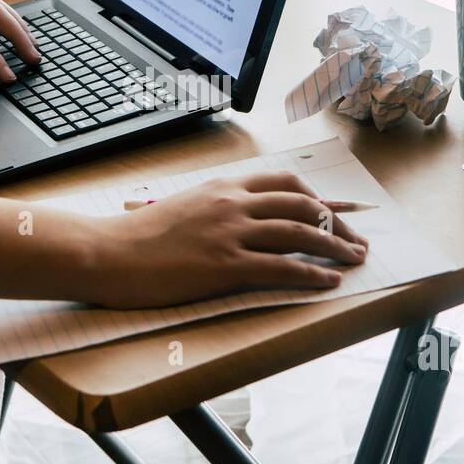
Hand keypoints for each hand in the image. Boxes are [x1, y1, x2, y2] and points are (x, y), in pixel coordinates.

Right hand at [88, 171, 368, 308]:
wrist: (106, 253)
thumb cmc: (137, 237)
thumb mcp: (183, 208)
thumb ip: (215, 208)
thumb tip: (240, 222)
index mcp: (223, 186)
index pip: (284, 183)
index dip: (317, 197)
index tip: (335, 211)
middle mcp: (232, 202)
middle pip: (302, 205)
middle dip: (336, 222)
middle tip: (356, 239)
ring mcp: (230, 232)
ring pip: (300, 232)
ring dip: (334, 246)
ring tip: (354, 259)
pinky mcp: (225, 265)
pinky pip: (282, 267)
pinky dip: (312, 273)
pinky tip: (328, 281)